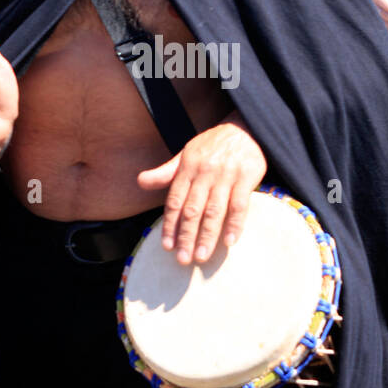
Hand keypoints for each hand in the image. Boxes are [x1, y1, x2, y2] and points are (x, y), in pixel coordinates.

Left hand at [136, 114, 266, 265]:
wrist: (245, 127)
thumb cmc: (212, 146)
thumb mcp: (185, 154)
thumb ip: (165, 172)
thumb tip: (140, 181)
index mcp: (187, 167)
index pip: (175, 201)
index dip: (170, 225)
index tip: (168, 247)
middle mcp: (205, 172)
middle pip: (193, 210)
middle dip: (186, 236)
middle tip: (183, 260)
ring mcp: (226, 174)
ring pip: (214, 210)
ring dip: (207, 236)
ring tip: (201, 256)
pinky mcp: (247, 176)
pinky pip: (239, 204)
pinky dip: (234, 224)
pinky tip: (229, 241)